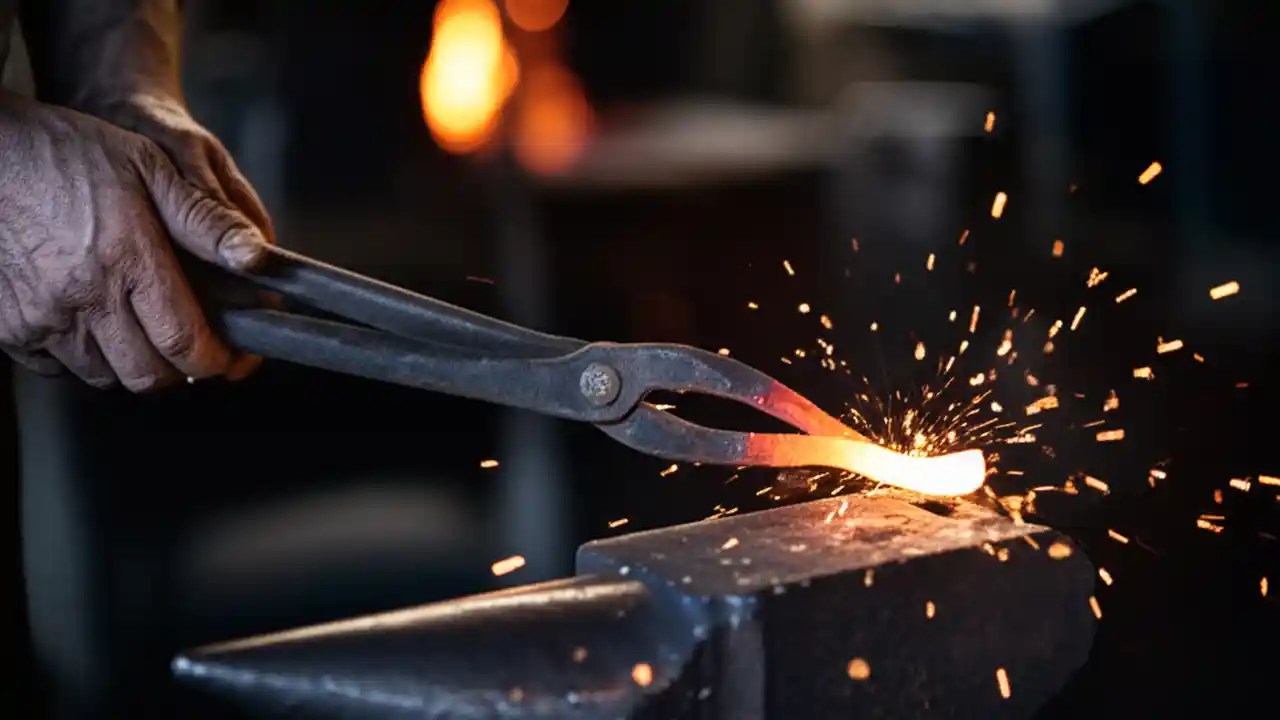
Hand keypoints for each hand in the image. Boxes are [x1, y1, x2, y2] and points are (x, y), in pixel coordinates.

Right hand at [0, 93, 269, 389]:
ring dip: (130, 362)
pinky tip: (90, 320)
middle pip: (147, 375)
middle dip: (176, 368)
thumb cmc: (65, 153)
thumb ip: (205, 219)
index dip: (213, 360)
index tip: (225, 355)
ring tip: (136, 325)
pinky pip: (56, 368)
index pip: (185, 343)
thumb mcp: (149, 167)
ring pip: (103, 376)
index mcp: (127, 260)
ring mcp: (40, 317)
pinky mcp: (7, 327)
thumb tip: (255, 257)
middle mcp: (82, 297)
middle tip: (183, 343)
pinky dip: (81, 357)